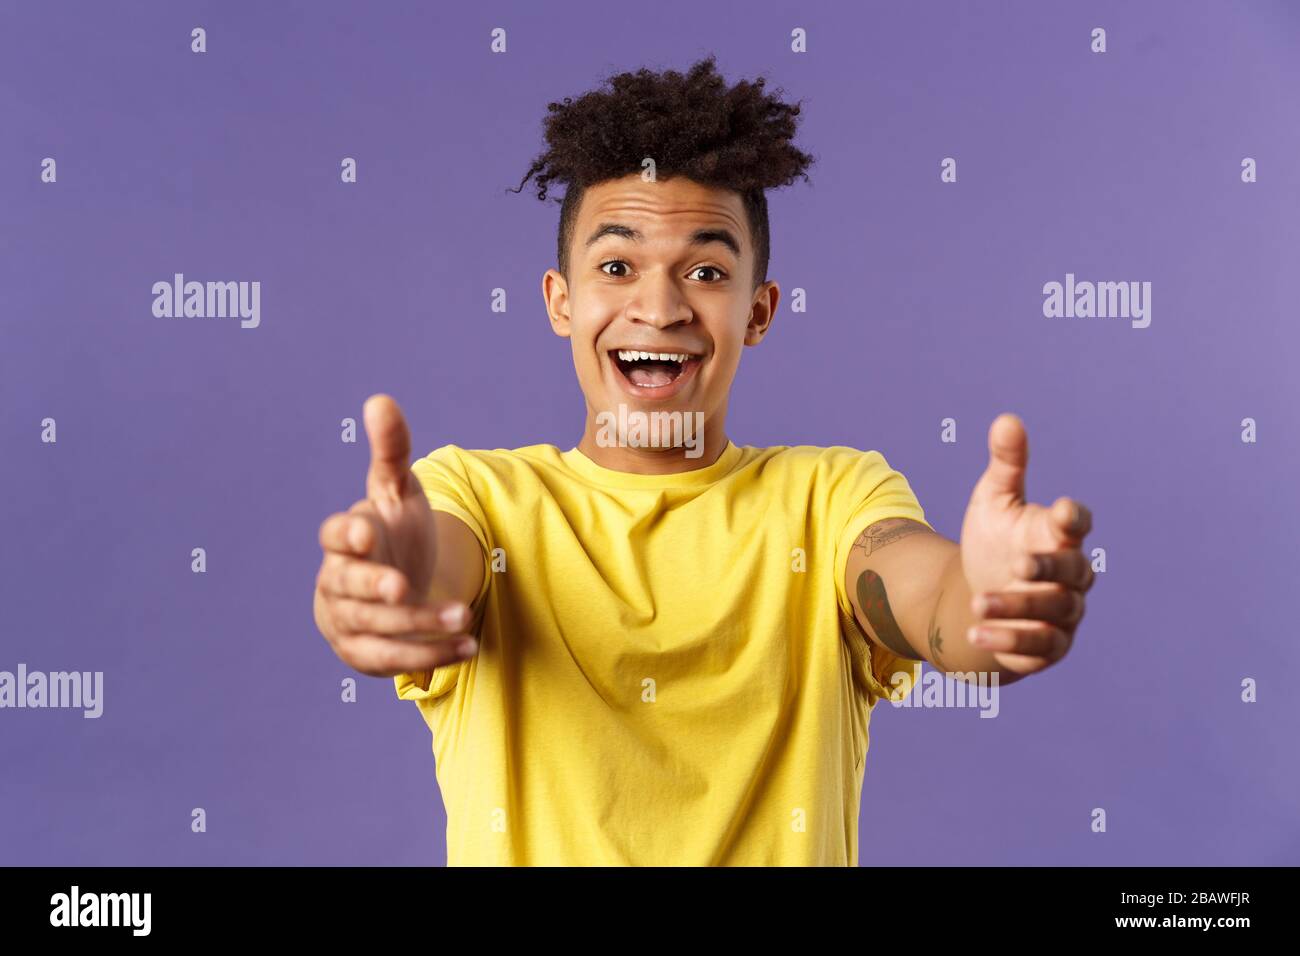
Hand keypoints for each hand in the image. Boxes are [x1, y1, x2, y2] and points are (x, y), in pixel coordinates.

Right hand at [312, 394, 476, 677]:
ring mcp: (347, 620)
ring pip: (375, 628)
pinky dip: (430, 656)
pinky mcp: (365, 652)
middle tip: (404, 588)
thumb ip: (391, 449)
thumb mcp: (399, 489)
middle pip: (349, 588)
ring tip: (462, 617)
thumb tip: (382, 400)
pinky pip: (393, 660)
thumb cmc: (393, 530)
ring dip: (418, 625)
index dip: (346, 535)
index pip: (334, 536)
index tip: (365, 534)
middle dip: (377, 589)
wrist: (393, 581)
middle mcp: (338, 581)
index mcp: (345, 538)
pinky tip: (467, 646)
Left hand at [958, 413, 1094, 675]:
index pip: (1077, 524)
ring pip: (1054, 612)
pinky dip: (1009, 640)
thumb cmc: (996, 542)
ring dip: (1017, 608)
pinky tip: (976, 631)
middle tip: (1015, 564)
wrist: (980, 597)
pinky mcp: (1047, 646)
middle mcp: (1070, 576)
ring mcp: (1063, 613)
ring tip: (977, 603)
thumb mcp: (994, 502)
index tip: (1061, 510)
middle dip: (1047, 569)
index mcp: (1058, 535)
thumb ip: (1006, 466)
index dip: (1073, 518)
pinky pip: (1038, 646)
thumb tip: (1007, 419)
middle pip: (1074, 572)